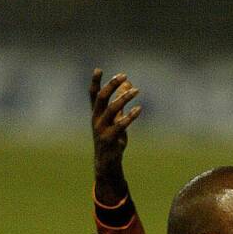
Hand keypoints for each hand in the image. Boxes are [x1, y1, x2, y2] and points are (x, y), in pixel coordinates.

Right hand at [90, 69, 141, 201]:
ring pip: (112, 109)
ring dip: (124, 98)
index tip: (98, 70)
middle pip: (102, 98)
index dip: (95, 82)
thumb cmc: (111, 138)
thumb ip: (120, 101)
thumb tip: (128, 83)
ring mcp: (101, 129)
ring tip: (137, 91)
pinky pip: (120, 125)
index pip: (93, 95)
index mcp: (96, 113)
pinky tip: (139, 109)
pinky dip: (130, 116)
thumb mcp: (116, 118)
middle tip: (124, 76)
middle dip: (111, 85)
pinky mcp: (109, 139)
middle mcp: (96, 119)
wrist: (107, 163)